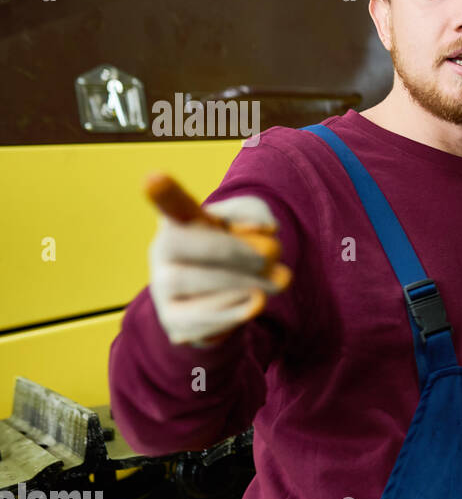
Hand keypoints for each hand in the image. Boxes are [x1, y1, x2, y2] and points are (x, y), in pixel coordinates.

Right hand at [148, 195, 290, 346]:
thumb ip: (256, 213)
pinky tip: (254, 304)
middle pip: (182, 242)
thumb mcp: (249, 224)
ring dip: (239, 282)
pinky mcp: (173, 320)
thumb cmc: (236, 253)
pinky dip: (232, 312)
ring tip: (272, 285)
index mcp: (180, 220)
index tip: (153, 178)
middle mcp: (162, 250)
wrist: (229, 302)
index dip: (163, 192)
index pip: (170, 204)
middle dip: (230, 250)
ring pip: (188, 280)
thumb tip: (265, 230)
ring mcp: (162, 286)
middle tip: (268, 259)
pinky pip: (197, 317)